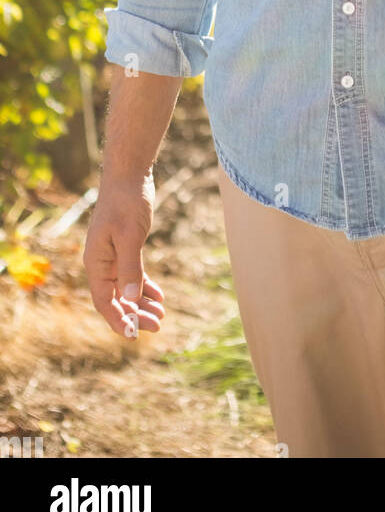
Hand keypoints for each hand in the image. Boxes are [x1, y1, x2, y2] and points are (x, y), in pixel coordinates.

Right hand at [83, 174, 165, 338]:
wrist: (128, 176)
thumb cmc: (126, 202)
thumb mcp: (130, 236)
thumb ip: (130, 267)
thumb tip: (131, 298)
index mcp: (96, 262)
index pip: (104, 301)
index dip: (118, 320)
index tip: (135, 335)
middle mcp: (101, 263)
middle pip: (116, 299)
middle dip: (135, 314)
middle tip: (157, 325)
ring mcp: (112, 256)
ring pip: (125, 289)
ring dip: (141, 303)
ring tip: (161, 315)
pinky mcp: (125, 248)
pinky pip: (132, 275)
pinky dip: (144, 286)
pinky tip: (159, 295)